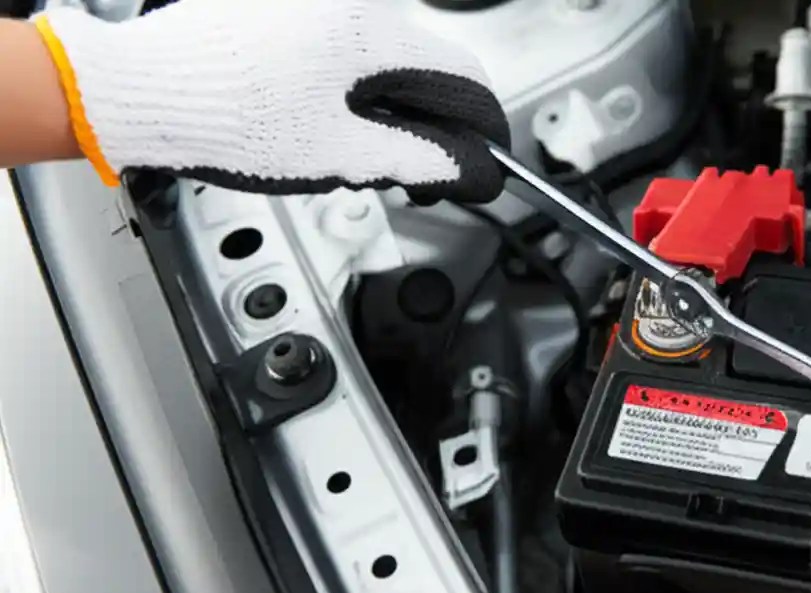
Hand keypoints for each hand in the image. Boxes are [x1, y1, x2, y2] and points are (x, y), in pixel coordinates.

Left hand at [34, 0, 508, 202]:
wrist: (143, 91)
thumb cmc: (223, 119)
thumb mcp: (337, 156)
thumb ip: (416, 158)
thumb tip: (465, 167)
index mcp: (373, 33)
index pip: (464, 77)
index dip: (482, 128)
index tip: (483, 160)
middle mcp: (350, 2)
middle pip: (425, 65)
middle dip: (430, 121)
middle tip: (415, 174)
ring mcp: (316, 0)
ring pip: (384, 56)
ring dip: (388, 103)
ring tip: (352, 149)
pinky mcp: (285, 5)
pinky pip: (343, 42)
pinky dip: (350, 81)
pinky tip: (318, 117)